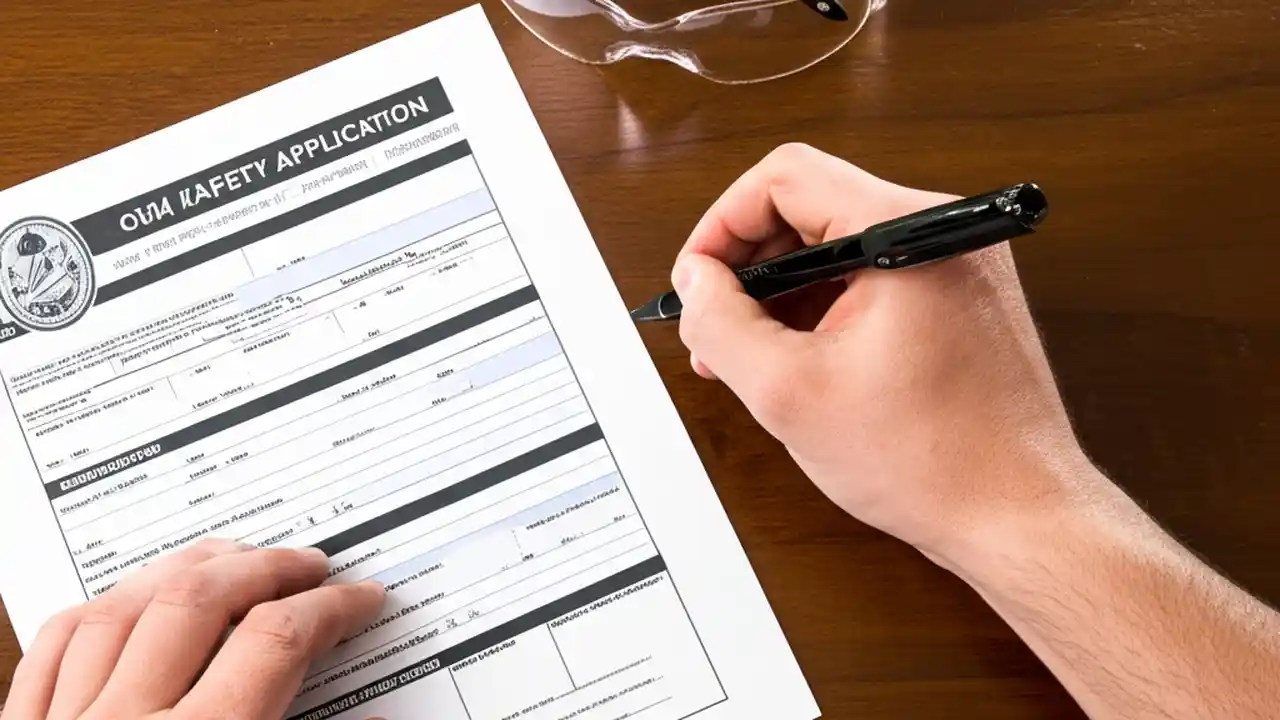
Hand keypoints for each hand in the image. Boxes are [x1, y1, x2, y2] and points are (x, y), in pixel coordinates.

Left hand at [1, 540, 384, 719]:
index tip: (357, 599)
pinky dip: (99, 609)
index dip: (330, 609)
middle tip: (307, 564)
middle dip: (266, 568)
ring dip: (186, 569)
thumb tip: (389, 717)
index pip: (275, 644)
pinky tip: (128, 597)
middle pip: (200, 603)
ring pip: (123, 608)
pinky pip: (54, 647)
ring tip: (230, 557)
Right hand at [672, 143, 1098, 565]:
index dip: (723, 224)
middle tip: (713, 323)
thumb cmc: (936, 462)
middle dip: (748, 265)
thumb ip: (721, 325)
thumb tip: (695, 282)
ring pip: (836, 244)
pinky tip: (798, 359)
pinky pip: (870, 277)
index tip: (699, 276)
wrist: (1017, 516)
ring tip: (751, 355)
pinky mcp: (959, 295)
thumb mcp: (789, 393)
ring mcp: (956, 262)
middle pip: (810, 206)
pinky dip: (823, 308)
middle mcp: (940, 230)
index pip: (785, 178)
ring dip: (782, 292)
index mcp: (906, 232)